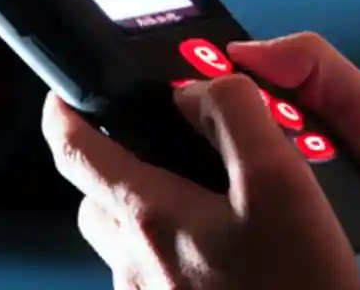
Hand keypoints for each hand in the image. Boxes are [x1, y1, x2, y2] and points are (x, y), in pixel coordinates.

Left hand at [42, 71, 359, 288]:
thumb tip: (198, 90)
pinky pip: (153, 277)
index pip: (73, 149)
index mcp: (150, 215)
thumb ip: (234, 117)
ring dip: (145, 210)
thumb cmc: (296, 288)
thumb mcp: (280, 181)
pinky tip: (221, 253)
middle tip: (149, 142)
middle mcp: (137, 262)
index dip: (63, 108)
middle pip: (96, 198)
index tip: (65, 90)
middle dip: (112, 162)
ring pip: (124, 241)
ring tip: (198, 198)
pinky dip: (172, 253)